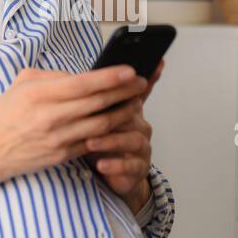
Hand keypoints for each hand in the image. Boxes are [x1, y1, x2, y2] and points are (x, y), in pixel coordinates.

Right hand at [0, 65, 147, 183]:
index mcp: (39, 95)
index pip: (83, 84)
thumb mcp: (23, 82)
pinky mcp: (63, 156)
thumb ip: (54, 76)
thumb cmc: (8, 112)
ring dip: (123, 113)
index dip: (110, 77)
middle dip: (125, 92)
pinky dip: (110, 132)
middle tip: (142, 83)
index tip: (130, 70)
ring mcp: (58, 139)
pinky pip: (93, 143)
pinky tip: (121, 122)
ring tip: (137, 102)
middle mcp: (50, 118)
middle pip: (98, 104)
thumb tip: (84, 76)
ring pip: (101, 126)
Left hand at [83, 58, 164, 206]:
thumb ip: (93, 97)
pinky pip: (131, 165)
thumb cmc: (100, 143)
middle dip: (115, 114)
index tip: (157, 63)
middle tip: (93, 115)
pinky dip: (116, 164)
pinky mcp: (139, 168)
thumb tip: (80, 75)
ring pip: (133, 140)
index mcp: (129, 111)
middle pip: (132, 115)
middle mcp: (140, 126)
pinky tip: (102, 164)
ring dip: (110, 141)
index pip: (140, 90)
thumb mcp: (95, 117)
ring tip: (91, 143)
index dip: (149, 77)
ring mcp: (142, 147)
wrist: (112, 174)